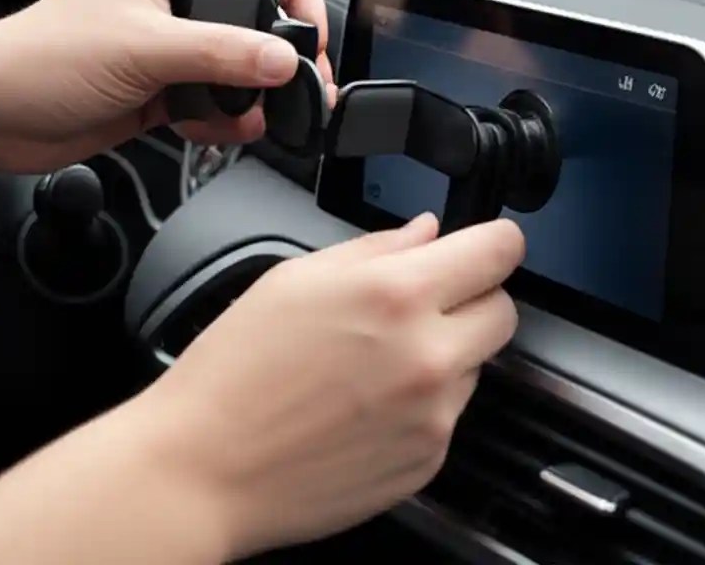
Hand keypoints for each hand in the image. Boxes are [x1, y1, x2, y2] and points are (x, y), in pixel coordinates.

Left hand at [0, 0, 334, 172]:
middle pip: (254, 20)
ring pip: (239, 68)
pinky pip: (218, 104)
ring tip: (260, 113)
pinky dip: (229, 120)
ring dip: (254, 96)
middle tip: (301, 82)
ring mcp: (169, 50)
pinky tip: (226, 128)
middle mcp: (171, 2)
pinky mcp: (163, 93)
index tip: (311, 32)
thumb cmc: (39, 58)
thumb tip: (282, 60)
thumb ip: (222, 52)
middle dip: (279, 57)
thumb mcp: (144, 47)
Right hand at [133, 215, 523, 557]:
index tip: (483, 248)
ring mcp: (435, 413)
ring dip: (445, 357)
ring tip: (372, 367)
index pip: (500, 250)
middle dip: (472, 301)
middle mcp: (428, 354)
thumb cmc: (233, 375)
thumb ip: (376, 248)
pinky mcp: (429, 458)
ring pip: (475, 365)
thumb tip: (426, 232)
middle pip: (503, 311)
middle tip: (421, 309)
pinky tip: (367, 407)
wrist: (200, 471)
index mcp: (397, 295)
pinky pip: (450, 415)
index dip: (492, 243)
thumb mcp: (294, 279)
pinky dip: (423, 407)